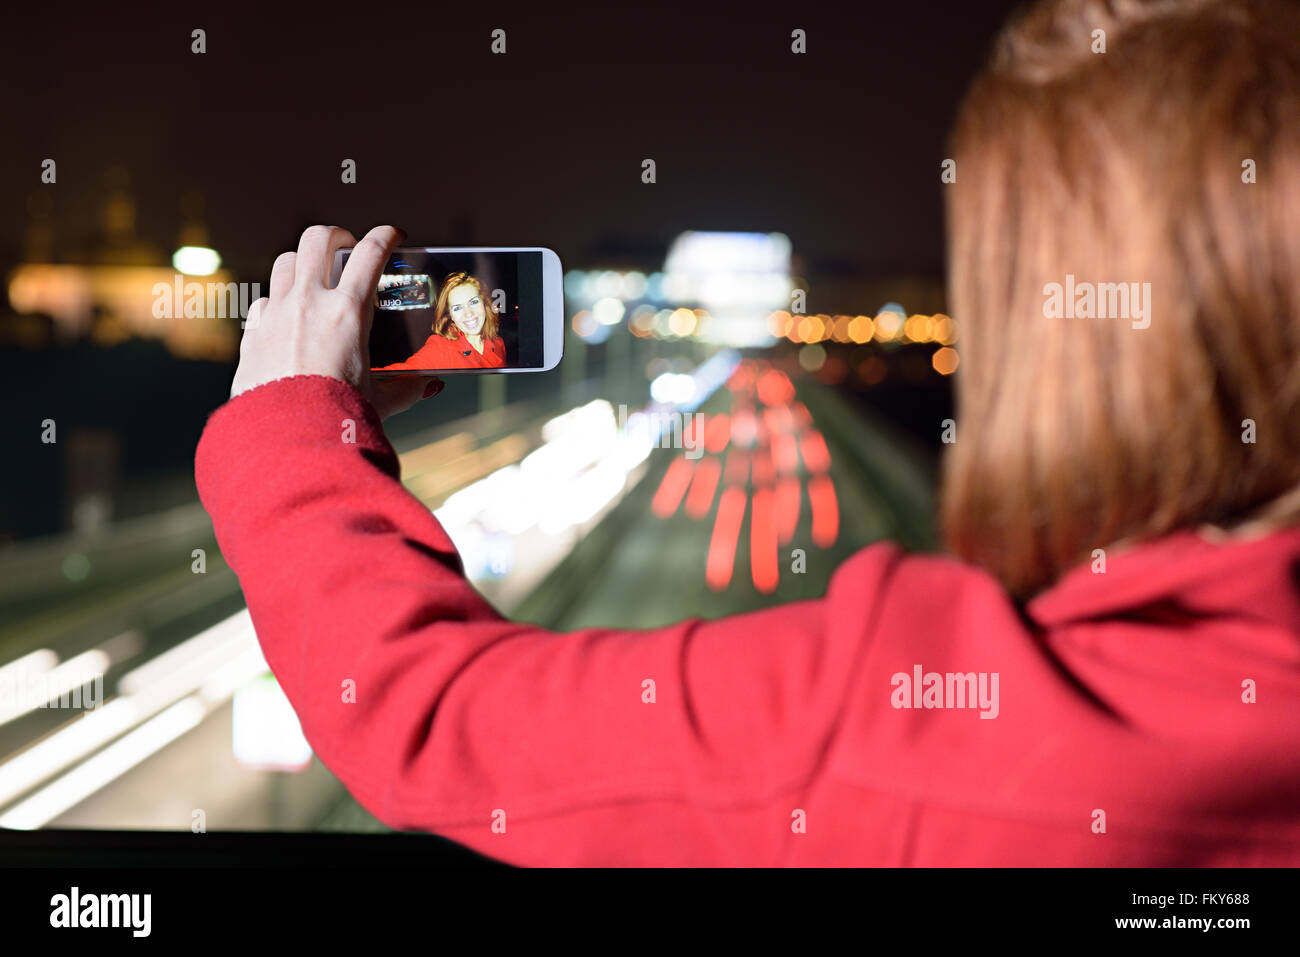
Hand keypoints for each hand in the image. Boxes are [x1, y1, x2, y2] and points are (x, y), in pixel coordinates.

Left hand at [230, 224, 443, 418]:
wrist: (289, 438)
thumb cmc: (337, 419)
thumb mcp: (382, 400)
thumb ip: (408, 387)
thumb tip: (429, 384)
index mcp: (349, 313)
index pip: (372, 252)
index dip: (387, 235)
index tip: (394, 235)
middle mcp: (310, 303)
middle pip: (319, 237)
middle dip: (337, 236)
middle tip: (347, 248)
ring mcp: (278, 313)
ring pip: (286, 260)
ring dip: (304, 262)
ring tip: (315, 276)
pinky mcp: (254, 331)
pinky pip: (264, 299)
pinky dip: (278, 301)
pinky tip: (288, 318)